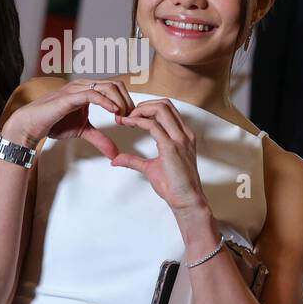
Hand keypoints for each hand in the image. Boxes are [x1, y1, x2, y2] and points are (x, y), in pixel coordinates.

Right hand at [1, 78, 133, 159]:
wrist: (32, 125)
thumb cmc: (54, 123)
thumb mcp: (83, 131)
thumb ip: (99, 139)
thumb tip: (114, 154)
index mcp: (88, 90)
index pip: (115, 88)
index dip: (127, 101)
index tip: (130, 118)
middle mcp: (84, 86)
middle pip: (116, 84)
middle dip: (127, 101)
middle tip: (130, 118)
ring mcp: (76, 89)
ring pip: (107, 87)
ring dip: (119, 101)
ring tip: (122, 117)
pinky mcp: (69, 97)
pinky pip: (92, 94)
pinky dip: (106, 102)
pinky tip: (113, 112)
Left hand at [109, 99, 208, 217]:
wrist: (186, 200)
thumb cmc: (174, 186)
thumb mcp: (150, 169)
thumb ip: (134, 161)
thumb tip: (116, 160)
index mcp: (183, 136)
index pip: (167, 110)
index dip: (147, 109)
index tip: (131, 117)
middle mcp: (184, 134)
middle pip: (165, 104)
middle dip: (143, 105)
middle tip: (127, 115)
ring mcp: (179, 139)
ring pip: (161, 109)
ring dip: (140, 110)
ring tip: (126, 118)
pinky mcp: (171, 147)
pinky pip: (153, 125)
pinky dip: (138, 121)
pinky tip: (128, 124)